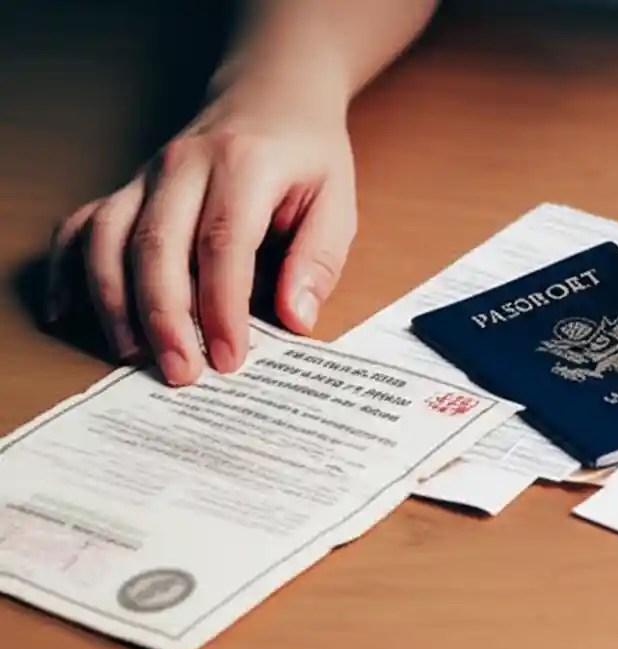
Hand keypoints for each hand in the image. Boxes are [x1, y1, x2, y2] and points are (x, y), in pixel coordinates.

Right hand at [46, 93, 356, 385]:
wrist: (271, 94)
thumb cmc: (305, 154)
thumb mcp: (336, 200)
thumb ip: (318, 259)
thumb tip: (296, 318)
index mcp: (244, 163)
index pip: (223, 242)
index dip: (221, 306)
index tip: (229, 357)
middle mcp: (184, 164)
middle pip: (156, 243)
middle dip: (163, 316)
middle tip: (180, 372)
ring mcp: (146, 174)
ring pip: (108, 237)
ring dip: (114, 301)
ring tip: (132, 353)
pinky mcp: (125, 187)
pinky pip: (81, 226)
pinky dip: (69, 270)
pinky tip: (70, 313)